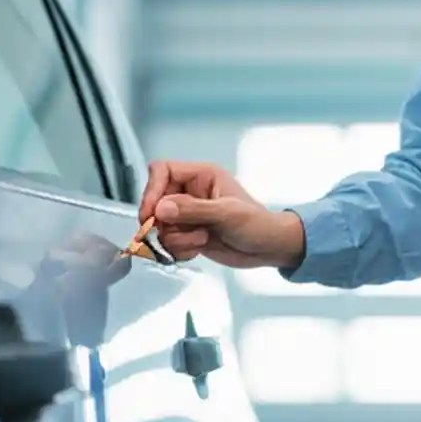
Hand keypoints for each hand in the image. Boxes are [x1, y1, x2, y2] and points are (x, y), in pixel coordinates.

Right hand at [139, 161, 306, 268]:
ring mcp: (187, 215)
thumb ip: (193, 210)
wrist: (269, 249)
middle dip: (162, 222)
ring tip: (201, 240)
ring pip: (159, 226)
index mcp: (201, 176)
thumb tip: (160, 209)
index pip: (162, 171)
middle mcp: (190, 193)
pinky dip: (178, 249)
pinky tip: (197, 250)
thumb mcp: (227, 214)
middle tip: (174, 234)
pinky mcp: (187, 234)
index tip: (151, 214)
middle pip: (155, 202)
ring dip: (175, 239)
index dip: (152, 190)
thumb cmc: (257, 224)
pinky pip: (168, 242)